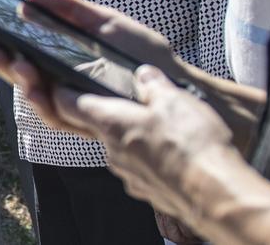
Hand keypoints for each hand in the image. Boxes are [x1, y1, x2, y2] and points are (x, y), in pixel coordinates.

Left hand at [51, 67, 240, 225]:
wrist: (215, 194)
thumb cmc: (191, 144)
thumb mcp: (173, 98)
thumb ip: (152, 84)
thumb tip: (143, 75)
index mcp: (111, 123)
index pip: (69, 105)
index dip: (60, 92)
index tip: (55, 84)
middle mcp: (112, 152)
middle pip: (94, 127)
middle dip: (100, 113)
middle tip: (116, 102)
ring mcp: (128, 175)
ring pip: (119, 148)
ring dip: (128, 135)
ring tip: (155, 125)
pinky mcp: (147, 190)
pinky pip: (139, 167)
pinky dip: (146, 156)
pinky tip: (168, 151)